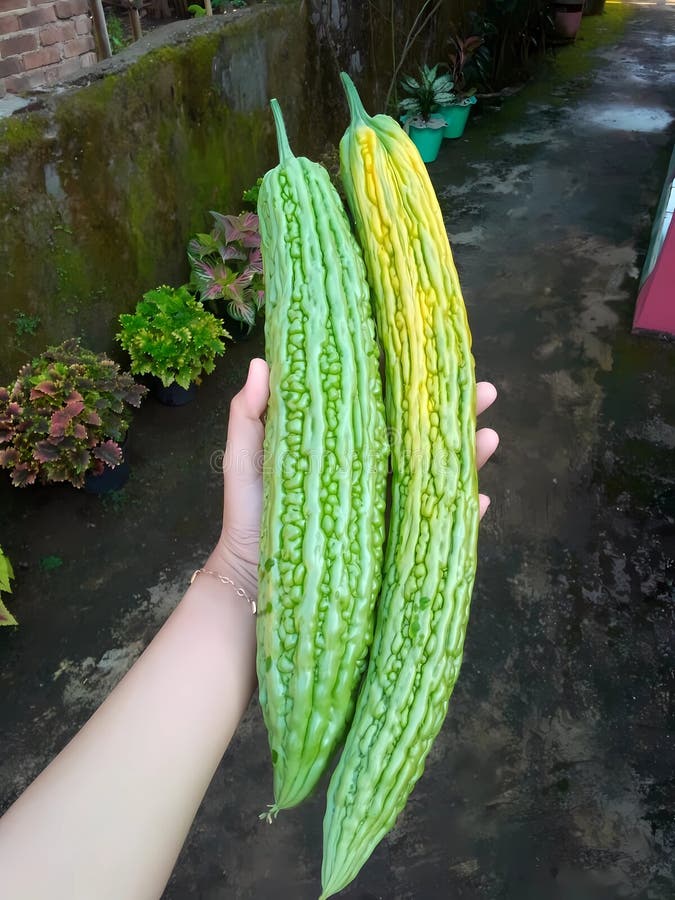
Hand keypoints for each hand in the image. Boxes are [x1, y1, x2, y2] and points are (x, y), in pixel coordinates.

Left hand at [211, 361, 498, 587]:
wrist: (254, 577)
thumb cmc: (251, 513)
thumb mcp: (245, 458)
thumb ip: (250, 414)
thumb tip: (263, 362)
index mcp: (346, 440)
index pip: (386, 402)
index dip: (413, 380)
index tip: (439, 357)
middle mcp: (375, 467)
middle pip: (423, 432)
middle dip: (458, 410)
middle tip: (487, 392)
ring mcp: (389, 503)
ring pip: (439, 472)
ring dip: (469, 455)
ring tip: (490, 437)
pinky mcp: (395, 542)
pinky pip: (438, 524)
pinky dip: (464, 513)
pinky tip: (482, 500)